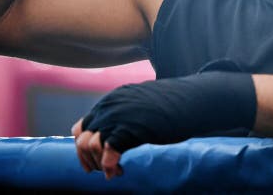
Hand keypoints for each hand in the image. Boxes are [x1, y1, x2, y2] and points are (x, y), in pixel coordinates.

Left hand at [69, 72, 256, 179]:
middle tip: (102, 171)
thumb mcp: (140, 104)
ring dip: (98, 165)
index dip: (85, 148)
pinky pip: (107, 153)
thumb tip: (115, 134)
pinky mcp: (129, 130)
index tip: (95, 162)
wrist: (191, 100)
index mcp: (111, 99)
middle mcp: (110, 106)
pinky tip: (119, 173)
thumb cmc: (171, 105)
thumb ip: (124, 113)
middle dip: (88, 159)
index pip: (81, 127)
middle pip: (82, 139)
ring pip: (90, 146)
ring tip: (115, 172)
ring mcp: (118, 117)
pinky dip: (109, 167)